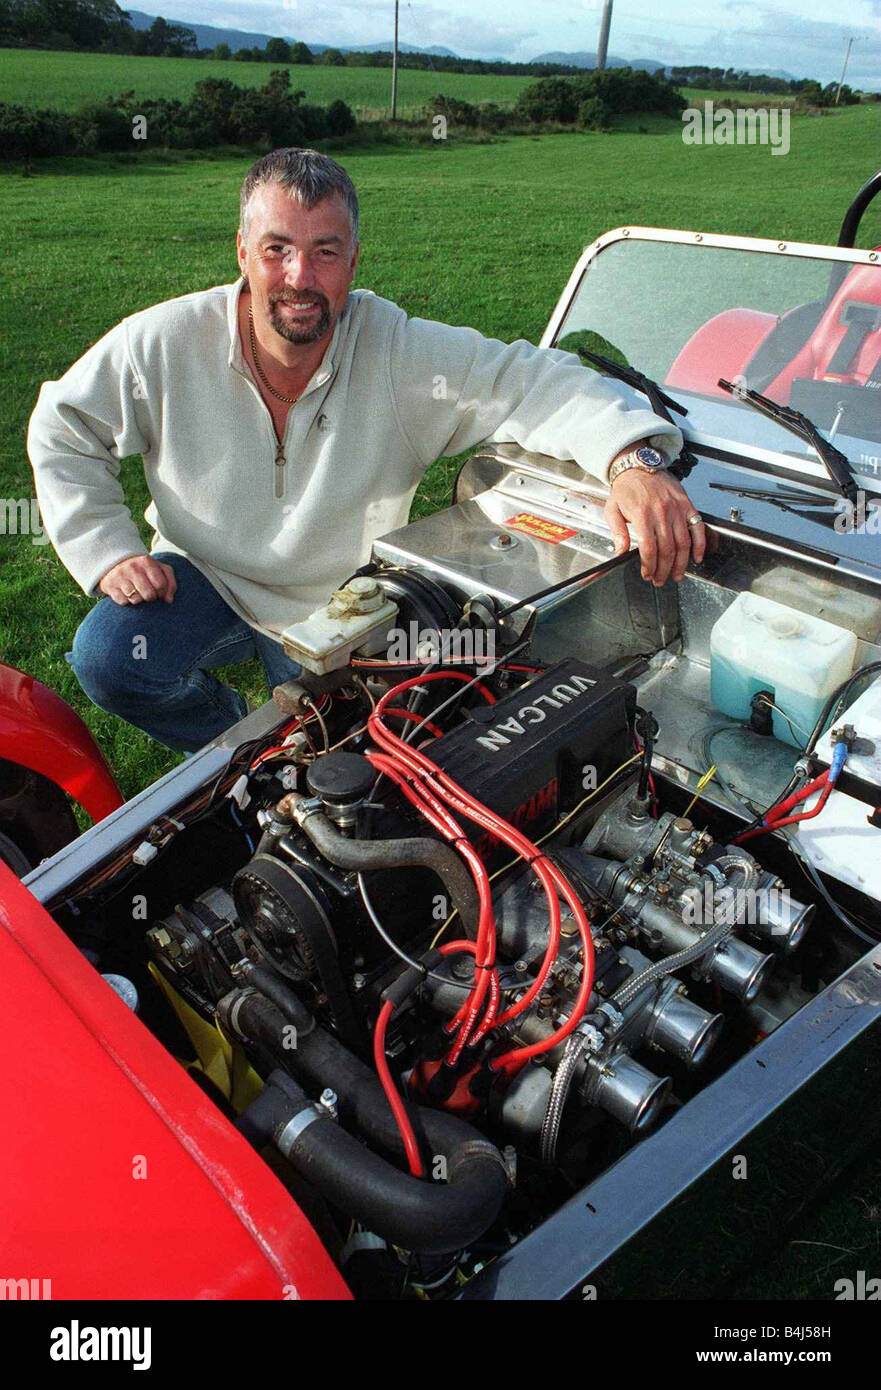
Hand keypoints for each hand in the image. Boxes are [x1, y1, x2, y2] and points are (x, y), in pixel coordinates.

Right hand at [99, 555, 176, 605]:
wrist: (115, 562)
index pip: (161, 584)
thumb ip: (170, 582)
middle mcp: (132, 568)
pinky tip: (127, 594)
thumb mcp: (159, 569)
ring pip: (136, 599)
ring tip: (137, 593)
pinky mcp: (110, 585)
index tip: (159, 592)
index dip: (162, 593)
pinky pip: (123, 602)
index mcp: (146, 562)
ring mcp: (120, 576)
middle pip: (149, 594)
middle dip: (151, 598)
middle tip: (148, 594)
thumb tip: (169, 600)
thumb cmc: (143, 569)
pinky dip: (127, 602)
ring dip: (139, 600)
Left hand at [604, 469, 706, 585]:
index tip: (647, 574)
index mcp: (642, 515)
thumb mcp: (613, 510)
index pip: (649, 548)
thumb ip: (618, 532)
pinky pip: (697, 528)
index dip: (649, 566)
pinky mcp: (687, 505)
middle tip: (660, 580)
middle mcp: (661, 513)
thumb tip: (620, 552)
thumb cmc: (626, 488)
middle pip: (666, 550)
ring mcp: (676, 509)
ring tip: (676, 575)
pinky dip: (700, 545)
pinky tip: (696, 558)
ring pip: (683, 543)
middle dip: (663, 569)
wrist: (639, 466)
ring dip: (680, 563)